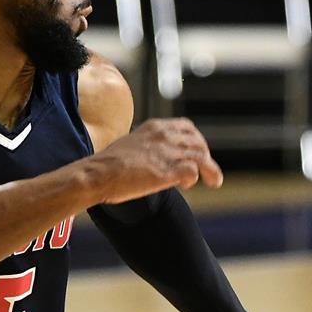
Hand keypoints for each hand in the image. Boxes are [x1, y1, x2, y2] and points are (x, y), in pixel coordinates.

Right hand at [91, 118, 222, 202]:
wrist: (97, 174)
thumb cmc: (108, 164)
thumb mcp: (130, 145)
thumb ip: (147, 147)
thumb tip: (153, 158)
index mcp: (154, 127)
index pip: (186, 127)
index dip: (196, 140)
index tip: (198, 152)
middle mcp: (164, 136)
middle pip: (198, 142)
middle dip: (206, 156)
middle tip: (208, 170)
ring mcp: (166, 152)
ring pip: (201, 156)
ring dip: (210, 170)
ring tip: (214, 182)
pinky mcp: (167, 171)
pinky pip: (193, 171)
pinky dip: (194, 178)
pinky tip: (186, 185)